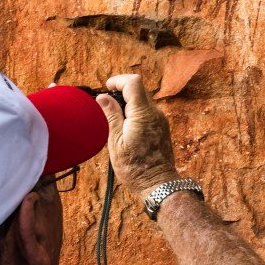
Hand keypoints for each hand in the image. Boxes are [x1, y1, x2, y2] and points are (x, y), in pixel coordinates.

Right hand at [97, 74, 179, 199]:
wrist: (157, 184)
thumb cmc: (135, 168)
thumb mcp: (116, 142)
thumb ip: (111, 116)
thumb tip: (103, 97)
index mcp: (142, 114)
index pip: (134, 82)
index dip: (118, 80)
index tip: (107, 87)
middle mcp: (155, 113)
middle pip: (138, 89)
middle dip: (121, 92)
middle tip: (107, 106)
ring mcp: (160, 120)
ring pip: (143, 101)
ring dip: (128, 104)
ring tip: (115, 120)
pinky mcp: (161, 127)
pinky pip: (147, 112)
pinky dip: (135, 113)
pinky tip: (126, 128)